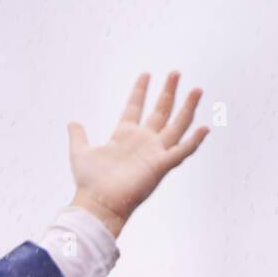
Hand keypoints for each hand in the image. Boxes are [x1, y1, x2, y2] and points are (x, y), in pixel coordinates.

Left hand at [66, 71, 209, 237]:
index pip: (135, 107)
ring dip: (187, 108)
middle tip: (175, 72)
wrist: (98, 203)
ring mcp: (154, 152)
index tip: (146, 74)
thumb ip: (78, 136)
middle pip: (160, 111)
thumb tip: (72, 123)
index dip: (140, 91)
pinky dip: (194, 141)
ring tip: (196, 90)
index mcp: (124, 135)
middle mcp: (142, 141)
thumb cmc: (89, 182)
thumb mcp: (80, 152)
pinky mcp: (161, 165)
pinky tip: (205, 128)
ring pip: (176, 126)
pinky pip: (182, 151)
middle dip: (168, 92)